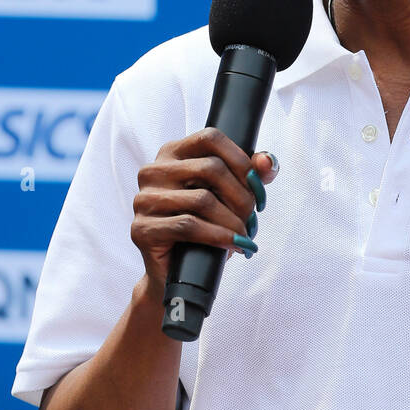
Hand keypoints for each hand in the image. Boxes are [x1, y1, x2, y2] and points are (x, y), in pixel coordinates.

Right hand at [131, 131, 277, 297]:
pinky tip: (233, 244)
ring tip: (245, 235)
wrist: (177, 271)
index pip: (210, 137)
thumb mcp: (228, 195)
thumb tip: (267, 161)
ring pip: (202, 200)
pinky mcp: (142, 229)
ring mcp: (143, 200)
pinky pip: (188, 226)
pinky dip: (218, 236)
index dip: (240, 159)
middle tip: (253, 216)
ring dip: (233, 220)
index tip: (257, 184)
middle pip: (210, 168)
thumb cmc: (204, 226)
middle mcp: (153, 171)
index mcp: (172, 153)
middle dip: (241, 195)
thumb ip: (250, 173)